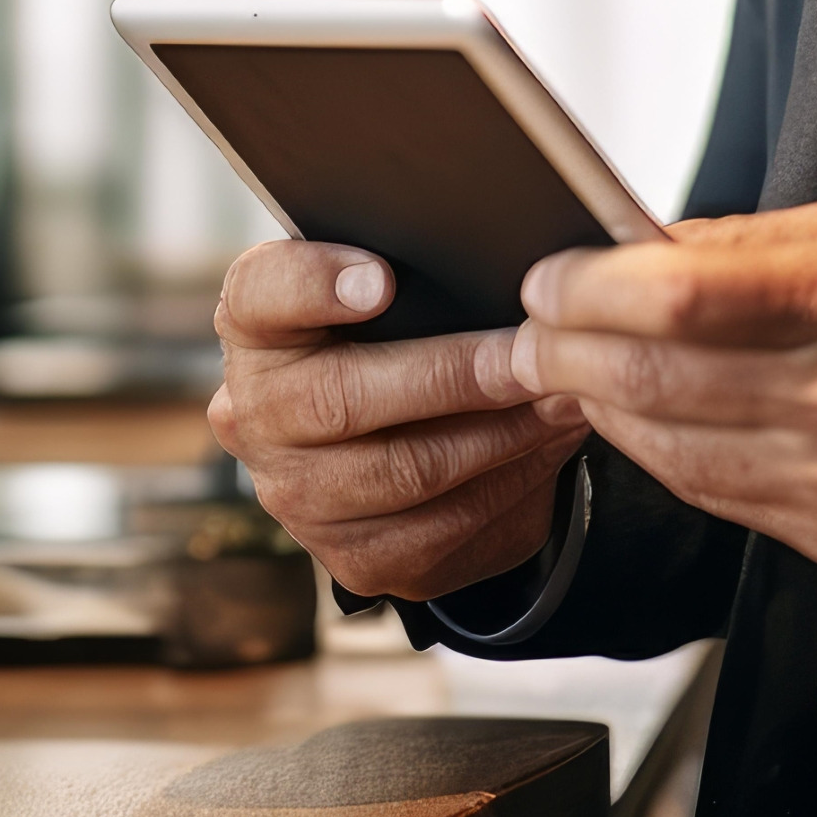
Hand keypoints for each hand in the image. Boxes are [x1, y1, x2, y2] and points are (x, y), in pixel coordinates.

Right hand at [207, 240, 590, 601]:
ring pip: (405, 472)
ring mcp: (296, 498)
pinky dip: (509, 484)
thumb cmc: (390, 335)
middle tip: (530, 353)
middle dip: (452, 375)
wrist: (381, 443)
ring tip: (562, 397)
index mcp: (254, 328)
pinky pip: (440, 530)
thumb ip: (410, 262)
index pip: (260, 296)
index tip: (382, 280)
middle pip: (342, 398)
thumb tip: (505, 259)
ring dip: (499, 434)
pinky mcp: (354, 558)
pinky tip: (548, 445)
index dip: (314, 286)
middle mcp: (254, 417)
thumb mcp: (385, 286)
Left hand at [508, 202, 816, 581]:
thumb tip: (639, 248)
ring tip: (577, 369)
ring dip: (604, 407)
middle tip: (533, 327)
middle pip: (650, 376)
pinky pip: (716, 498)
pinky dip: (667, 456)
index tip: (550, 277)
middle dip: (565, 349)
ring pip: (667, 451)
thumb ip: (745, 245)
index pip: (671, 295)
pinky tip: (652, 419)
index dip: (584, 287)